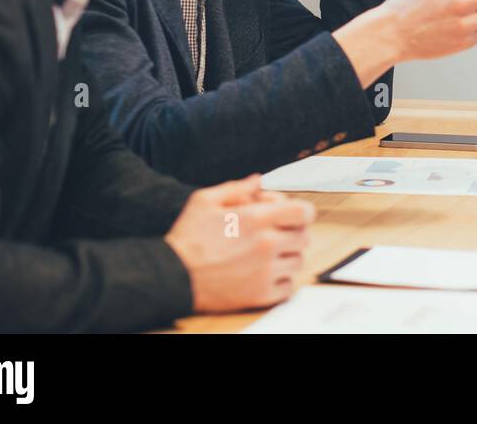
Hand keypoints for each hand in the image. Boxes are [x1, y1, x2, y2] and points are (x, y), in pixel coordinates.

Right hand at [164, 175, 314, 312]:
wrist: (172, 276)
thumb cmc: (187, 238)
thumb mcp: (204, 201)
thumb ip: (236, 188)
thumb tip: (257, 181)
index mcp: (257, 219)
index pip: (304, 212)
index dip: (300, 212)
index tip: (291, 217)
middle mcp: (267, 244)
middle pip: (304, 237)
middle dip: (292, 233)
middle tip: (275, 235)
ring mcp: (265, 271)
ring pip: (298, 261)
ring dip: (287, 257)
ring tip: (266, 255)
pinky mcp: (260, 294)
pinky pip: (288, 286)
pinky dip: (280, 280)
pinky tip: (264, 274)